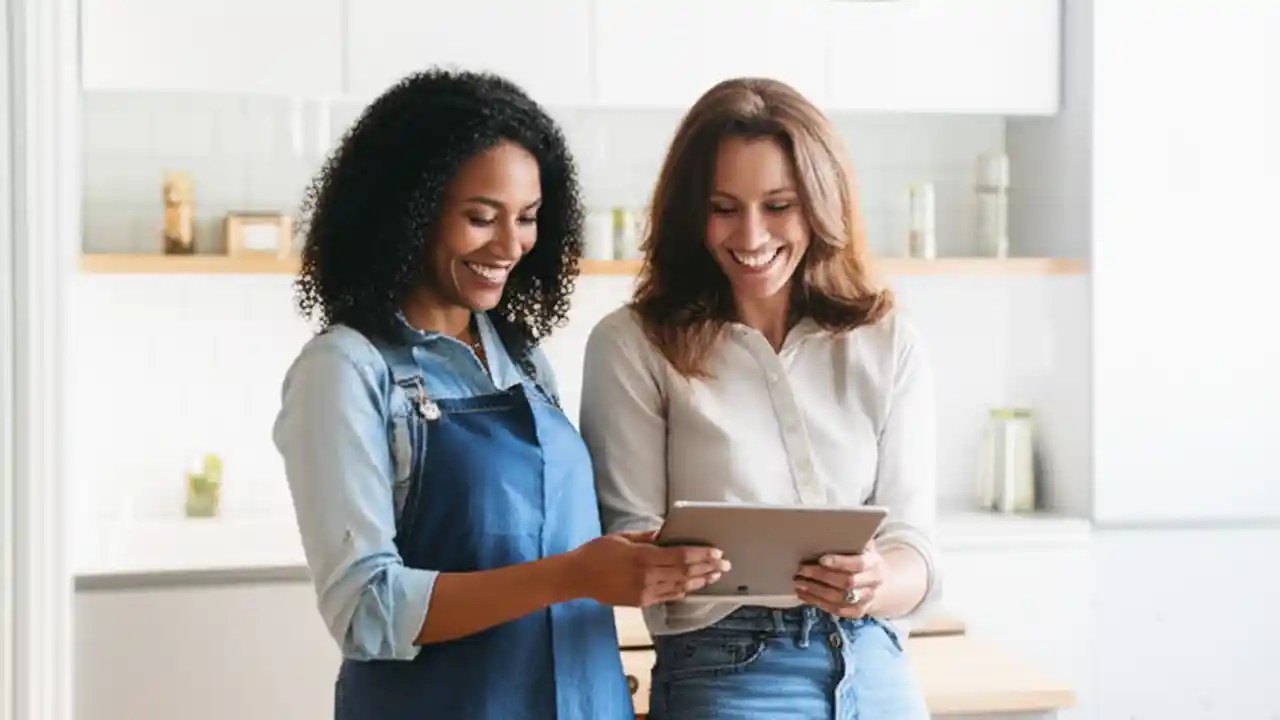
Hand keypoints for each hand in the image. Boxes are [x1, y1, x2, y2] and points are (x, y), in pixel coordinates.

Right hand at [571, 531, 729, 607]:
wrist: (578, 577)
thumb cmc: (597, 552)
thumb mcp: (623, 537)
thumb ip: (648, 536)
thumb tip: (667, 533)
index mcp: (643, 557)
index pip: (681, 557)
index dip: (702, 555)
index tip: (717, 552)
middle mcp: (647, 577)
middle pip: (685, 573)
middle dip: (708, 568)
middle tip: (725, 565)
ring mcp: (645, 592)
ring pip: (680, 587)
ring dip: (700, 581)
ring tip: (715, 576)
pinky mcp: (641, 602)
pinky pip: (668, 596)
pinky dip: (684, 591)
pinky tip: (693, 586)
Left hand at [793, 540, 884, 618]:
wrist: (880, 582)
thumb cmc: (862, 558)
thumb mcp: (862, 546)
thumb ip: (850, 539)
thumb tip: (828, 526)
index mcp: (874, 563)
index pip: (859, 564)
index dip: (840, 562)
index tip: (821, 559)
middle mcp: (872, 583)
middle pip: (847, 583)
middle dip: (821, 576)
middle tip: (801, 569)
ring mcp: (866, 599)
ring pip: (839, 599)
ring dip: (815, 591)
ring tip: (797, 582)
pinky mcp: (857, 612)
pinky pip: (836, 610)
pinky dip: (817, 602)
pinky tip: (803, 594)